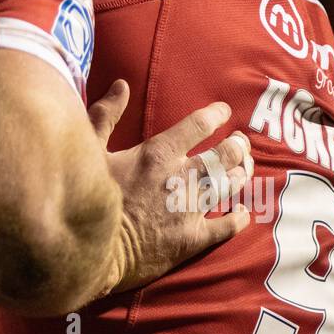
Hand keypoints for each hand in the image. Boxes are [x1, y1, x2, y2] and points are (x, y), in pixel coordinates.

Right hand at [88, 82, 252, 294]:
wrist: (91, 248)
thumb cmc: (88, 195)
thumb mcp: (90, 149)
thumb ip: (107, 114)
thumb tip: (121, 85)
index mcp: (158, 153)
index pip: (199, 126)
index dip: (216, 115)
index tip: (223, 112)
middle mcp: (181, 178)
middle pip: (225, 155)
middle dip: (238, 146)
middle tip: (242, 143)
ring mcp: (190, 209)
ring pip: (230, 185)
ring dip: (242, 174)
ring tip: (246, 167)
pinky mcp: (193, 238)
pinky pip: (227, 226)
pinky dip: (240, 218)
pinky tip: (244, 213)